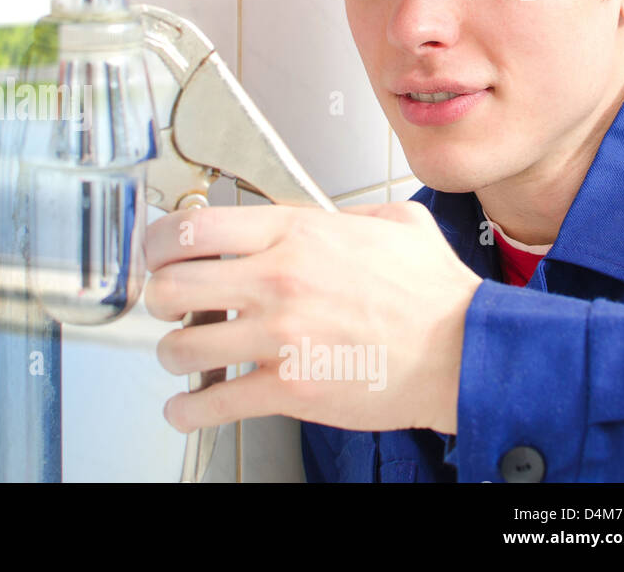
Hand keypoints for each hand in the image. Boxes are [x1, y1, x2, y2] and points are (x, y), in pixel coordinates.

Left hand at [142, 201, 481, 434]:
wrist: (467, 351)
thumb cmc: (434, 293)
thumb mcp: (393, 223)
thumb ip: (342, 214)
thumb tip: (317, 216)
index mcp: (294, 235)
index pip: (192, 227)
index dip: (158, 241)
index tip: (156, 252)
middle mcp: (277, 280)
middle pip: (170, 286)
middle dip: (158, 298)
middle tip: (166, 305)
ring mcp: (280, 337)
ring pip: (181, 347)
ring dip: (172, 354)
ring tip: (182, 355)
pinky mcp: (290, 388)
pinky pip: (214, 403)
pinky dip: (188, 410)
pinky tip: (185, 409)